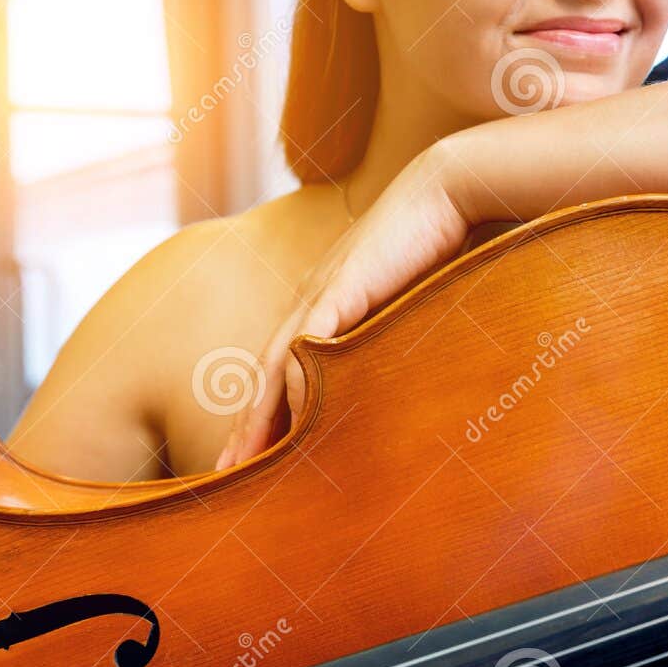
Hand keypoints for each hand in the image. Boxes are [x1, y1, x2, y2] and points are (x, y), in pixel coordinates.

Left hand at [214, 145, 474, 470]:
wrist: (443, 191)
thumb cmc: (433, 244)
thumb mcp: (404, 302)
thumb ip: (387, 337)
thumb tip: (391, 379)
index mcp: (324, 305)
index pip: (283, 369)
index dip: (264, 414)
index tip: (249, 457)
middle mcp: (311, 301)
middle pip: (266, 374)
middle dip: (245, 427)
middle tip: (224, 474)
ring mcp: (322, 294)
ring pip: (276, 366)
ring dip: (258, 416)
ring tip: (242, 461)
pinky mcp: (342, 289)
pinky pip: (309, 344)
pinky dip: (295, 382)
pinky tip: (288, 418)